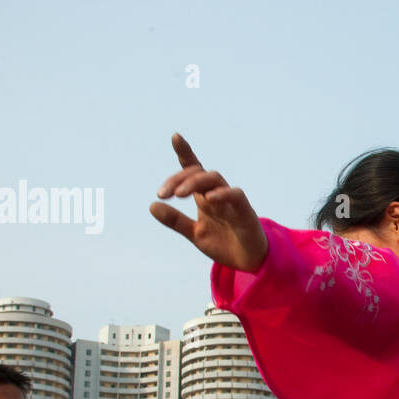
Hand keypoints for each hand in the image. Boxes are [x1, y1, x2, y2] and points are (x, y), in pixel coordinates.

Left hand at [150, 134, 269, 271]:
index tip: (175, 137)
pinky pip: (235, 194)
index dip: (185, 152)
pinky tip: (209, 198)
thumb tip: (152, 206)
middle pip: (198, 172)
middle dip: (178, 178)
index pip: (193, 169)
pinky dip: (222, 194)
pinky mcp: (245, 210)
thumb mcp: (194, 234)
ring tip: (179, 194)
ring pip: (214, 178)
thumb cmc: (223, 244)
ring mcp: (231, 200)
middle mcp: (216, 194)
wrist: (247, 262)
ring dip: (194, 182)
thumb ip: (175, 220)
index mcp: (204, 197)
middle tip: (162, 193)